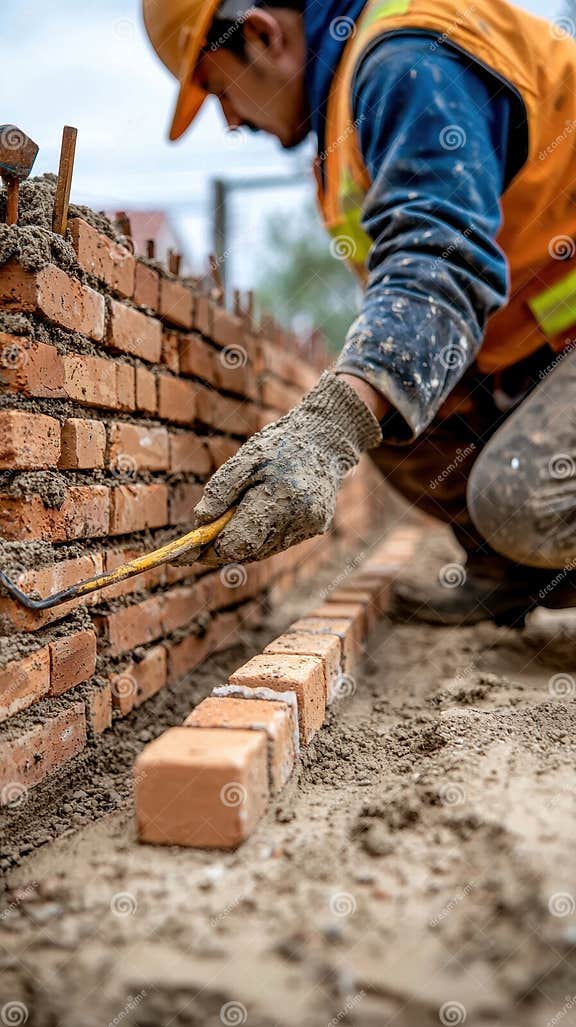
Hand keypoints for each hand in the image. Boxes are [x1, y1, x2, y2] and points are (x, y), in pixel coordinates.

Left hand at [173, 371, 382, 567]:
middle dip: (221, 551)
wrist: (325, 439)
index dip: (211, 550)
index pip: (238, 542)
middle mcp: (300, 519)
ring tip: (219, 534)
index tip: (187, 553)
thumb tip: (200, 521)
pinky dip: (260, 538)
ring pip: (264, 551)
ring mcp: (311, 526)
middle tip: (196, 549)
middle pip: (250, 552)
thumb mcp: (245, 458)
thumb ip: (221, 490)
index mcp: (281, 497)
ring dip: (240, 546)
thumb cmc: (279, 445)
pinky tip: (250, 524)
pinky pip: (279, 543)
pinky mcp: (317, 527)